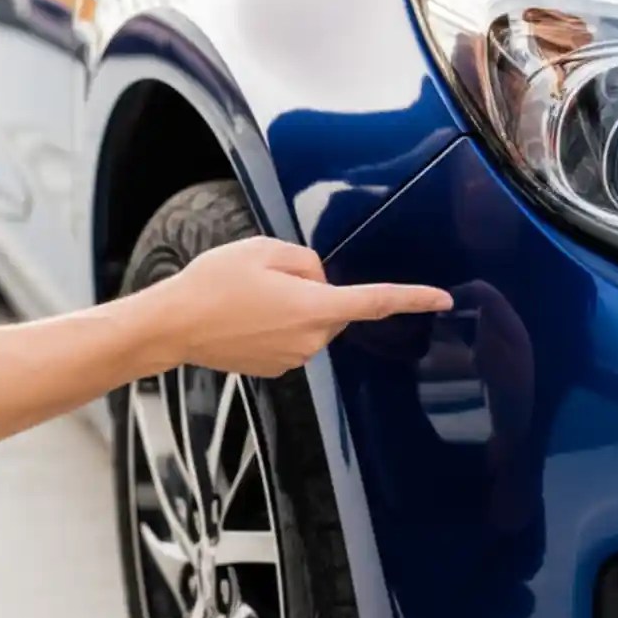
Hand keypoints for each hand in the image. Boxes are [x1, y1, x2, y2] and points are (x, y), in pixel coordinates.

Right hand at [140, 237, 452, 376]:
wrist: (174, 325)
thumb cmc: (214, 283)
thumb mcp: (264, 250)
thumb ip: (307, 261)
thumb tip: (319, 280)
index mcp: (315, 307)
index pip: (375, 301)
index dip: (413, 298)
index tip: (443, 298)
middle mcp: (312, 340)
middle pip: (336, 306)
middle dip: (315, 289)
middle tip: (269, 278)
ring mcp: (295, 358)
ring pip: (313, 321)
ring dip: (295, 307)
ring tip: (249, 299)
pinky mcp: (278, 368)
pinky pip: (294, 338)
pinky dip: (279, 325)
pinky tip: (245, 318)